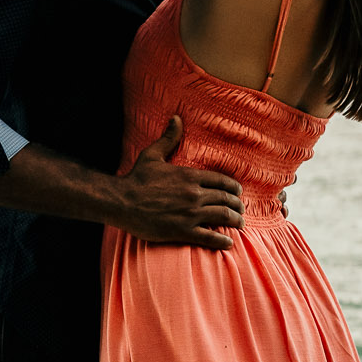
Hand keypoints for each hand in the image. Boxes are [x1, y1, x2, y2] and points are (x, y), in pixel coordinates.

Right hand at [111, 117, 243, 250]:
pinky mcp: (182, 231)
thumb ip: (168, 138)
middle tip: (241, 210)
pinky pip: (209, 237)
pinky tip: (228, 243)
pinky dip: (222, 241)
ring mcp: (190, 213)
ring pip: (223, 216)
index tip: (238, 193)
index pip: (222, 181)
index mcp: (190, 176)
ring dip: (235, 221)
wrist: (121, 202)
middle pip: (226, 199)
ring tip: (239, 224)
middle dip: (237, 205)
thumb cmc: (136, 179)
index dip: (234, 188)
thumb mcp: (152, 155)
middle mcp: (194, 194)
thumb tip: (176, 118)